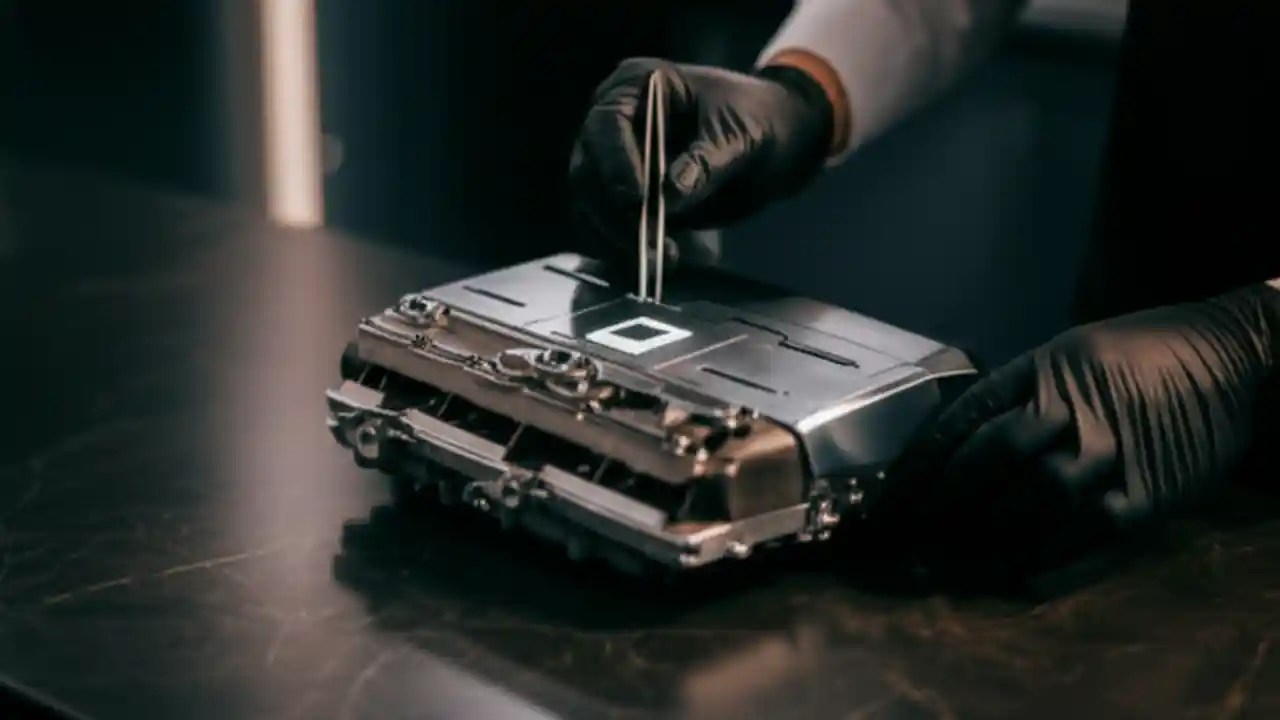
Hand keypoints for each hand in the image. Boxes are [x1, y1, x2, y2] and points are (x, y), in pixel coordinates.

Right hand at [568, 58, 832, 267]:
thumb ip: (708, 161)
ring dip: (616, 239)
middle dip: (613, 213)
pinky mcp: (623, 200)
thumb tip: (670, 197)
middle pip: (588, 171)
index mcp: (636, 86)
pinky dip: (621, 250)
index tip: (637, 199)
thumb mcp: (742, 132)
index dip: (615, 163)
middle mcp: (613, 123)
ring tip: (658, 262)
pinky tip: (651, 266)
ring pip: (590, 207)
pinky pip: (606, 229)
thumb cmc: (757, 117)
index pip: (606, 124)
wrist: (775, 138)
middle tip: (648, 245)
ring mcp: (614, 163)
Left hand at [881, 285, 1279, 579]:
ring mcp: (1114, 451)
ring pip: (1035, 499)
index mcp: (1044, 368)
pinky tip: (1016, 579)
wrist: (1234, 355)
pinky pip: (1092, 535)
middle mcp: (1074, 406)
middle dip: (943, 500)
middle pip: (992, 457)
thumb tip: (956, 441)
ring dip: (986, 535)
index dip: (923, 460)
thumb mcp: (1069, 352)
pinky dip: (1052, 562)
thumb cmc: (1143, 353)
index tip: (892, 495)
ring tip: (947, 562)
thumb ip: (1018, 393)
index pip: (966, 415)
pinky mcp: (1153, 493)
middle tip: (907, 535)